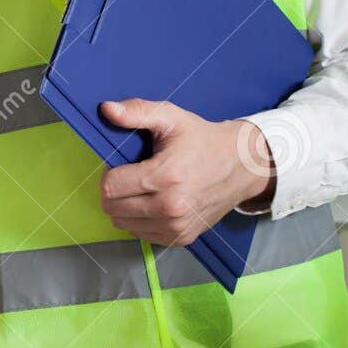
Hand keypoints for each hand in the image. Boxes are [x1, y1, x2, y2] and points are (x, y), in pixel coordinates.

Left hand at [98, 99, 275, 244]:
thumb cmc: (203, 140)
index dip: (109, 173)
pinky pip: (142, 235)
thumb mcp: (171, 117)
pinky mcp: (182, 238)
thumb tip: (106, 109)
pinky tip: (153, 203)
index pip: (110, 187)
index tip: (122, 165)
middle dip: (114, 191)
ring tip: (142, 189)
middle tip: (130, 176)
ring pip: (124, 224)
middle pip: (113, 208)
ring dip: (124, 207)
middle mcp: (171, 207)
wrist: (241, 166)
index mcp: (165, 176)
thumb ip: (137, 112)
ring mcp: (177, 226)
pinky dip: (140, 221)